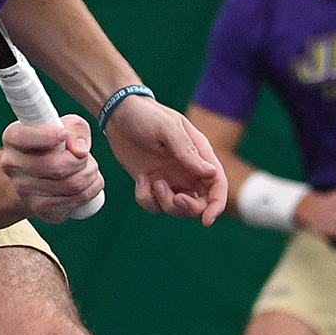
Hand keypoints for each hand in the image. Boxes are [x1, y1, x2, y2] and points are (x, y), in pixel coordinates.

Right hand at [0, 115, 103, 224]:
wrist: (42, 174)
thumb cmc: (55, 145)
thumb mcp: (66, 125)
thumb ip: (75, 128)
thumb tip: (79, 150)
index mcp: (13, 138)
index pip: (22, 136)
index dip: (47, 136)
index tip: (64, 134)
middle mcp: (12, 165)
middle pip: (55, 166)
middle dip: (81, 160)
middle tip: (84, 156)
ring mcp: (23, 190)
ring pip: (71, 185)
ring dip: (90, 175)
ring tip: (89, 168)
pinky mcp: (40, 208)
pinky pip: (75, 200)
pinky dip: (91, 190)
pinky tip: (88, 183)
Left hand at [102, 95, 226, 223]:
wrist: (117, 114)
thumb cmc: (146, 115)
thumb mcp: (168, 129)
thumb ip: (188, 152)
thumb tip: (211, 173)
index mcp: (199, 155)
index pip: (217, 184)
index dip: (216, 205)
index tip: (207, 220)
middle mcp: (187, 170)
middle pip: (200, 203)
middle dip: (189, 208)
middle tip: (175, 199)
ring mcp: (169, 178)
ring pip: (176, 208)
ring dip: (165, 202)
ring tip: (153, 181)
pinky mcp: (150, 184)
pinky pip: (153, 205)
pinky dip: (145, 198)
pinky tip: (140, 179)